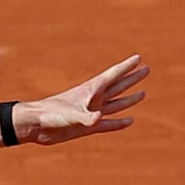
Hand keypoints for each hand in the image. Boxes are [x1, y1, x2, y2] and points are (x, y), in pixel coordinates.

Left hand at [14, 55, 149, 145]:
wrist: (36, 126)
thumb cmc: (51, 114)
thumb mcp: (69, 114)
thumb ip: (85, 117)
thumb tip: (98, 119)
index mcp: (90, 90)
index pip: (113, 75)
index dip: (126, 67)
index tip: (139, 58)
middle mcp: (93, 99)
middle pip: (119, 86)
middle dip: (133, 78)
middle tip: (147, 69)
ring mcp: (91, 112)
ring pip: (116, 104)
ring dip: (129, 99)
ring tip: (142, 93)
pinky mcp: (88, 126)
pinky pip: (109, 124)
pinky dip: (120, 123)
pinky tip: (130, 120)